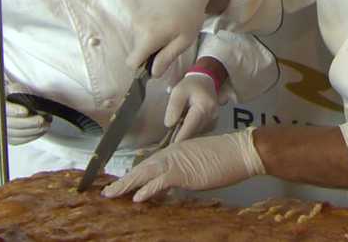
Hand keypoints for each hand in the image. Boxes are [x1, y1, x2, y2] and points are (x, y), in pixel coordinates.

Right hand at [0, 83, 49, 144]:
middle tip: (42, 120)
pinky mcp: (9, 138)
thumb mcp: (14, 88)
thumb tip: (29, 96)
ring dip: (34, 130)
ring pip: (17, 134)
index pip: (3, 109)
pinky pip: (20, 140)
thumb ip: (20, 90)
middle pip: (11, 125)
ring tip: (46, 124)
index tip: (26, 111)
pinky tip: (41, 130)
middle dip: (29, 123)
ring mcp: (1, 130)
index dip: (14, 111)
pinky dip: (32, 136)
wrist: (6, 104)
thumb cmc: (12, 96)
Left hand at [102, 129, 264, 201]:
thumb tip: (172, 185)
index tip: (122, 183)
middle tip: (107, 191)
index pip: (150, 164)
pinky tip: (137, 197)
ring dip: (127, 185)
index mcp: (177, 151)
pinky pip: (161, 181)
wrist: (240, 150)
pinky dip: (148, 189)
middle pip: (143, 168)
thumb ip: (185, 172)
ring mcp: (177, 162)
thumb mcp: (201, 164)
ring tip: (112, 194)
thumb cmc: (226, 157)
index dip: (135, 174)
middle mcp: (172, 154)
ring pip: (146, 173)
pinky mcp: (184, 172)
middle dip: (124, 181)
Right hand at [128, 0, 208, 77]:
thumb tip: (153, 74)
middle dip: (149, 54)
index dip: (142, 68)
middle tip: (168, 45)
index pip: (131, 62)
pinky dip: (148, 32)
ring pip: (138, 41)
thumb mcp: (183, 41)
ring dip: (150, 42)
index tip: (155, 63)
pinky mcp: (138, 12)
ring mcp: (136, 18)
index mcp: (148, 37)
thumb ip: (166, 58)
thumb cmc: (189, 16)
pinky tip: (163, 24)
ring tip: (167, 32)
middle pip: (136, 52)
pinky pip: (139, 31)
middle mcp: (137, 28)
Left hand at [166, 72, 218, 143]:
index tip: (169, 147)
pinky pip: (201, 133)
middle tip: (168, 142)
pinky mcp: (214, 124)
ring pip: (198, 135)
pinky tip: (185, 129)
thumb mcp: (178, 92)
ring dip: (187, 136)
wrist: (205, 81)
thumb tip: (169, 124)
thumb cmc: (190, 86)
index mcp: (203, 108)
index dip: (179, 139)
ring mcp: (214, 121)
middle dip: (181, 139)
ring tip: (176, 134)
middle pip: (194, 134)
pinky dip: (192, 133)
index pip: (190, 128)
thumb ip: (173, 107)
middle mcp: (212, 116)